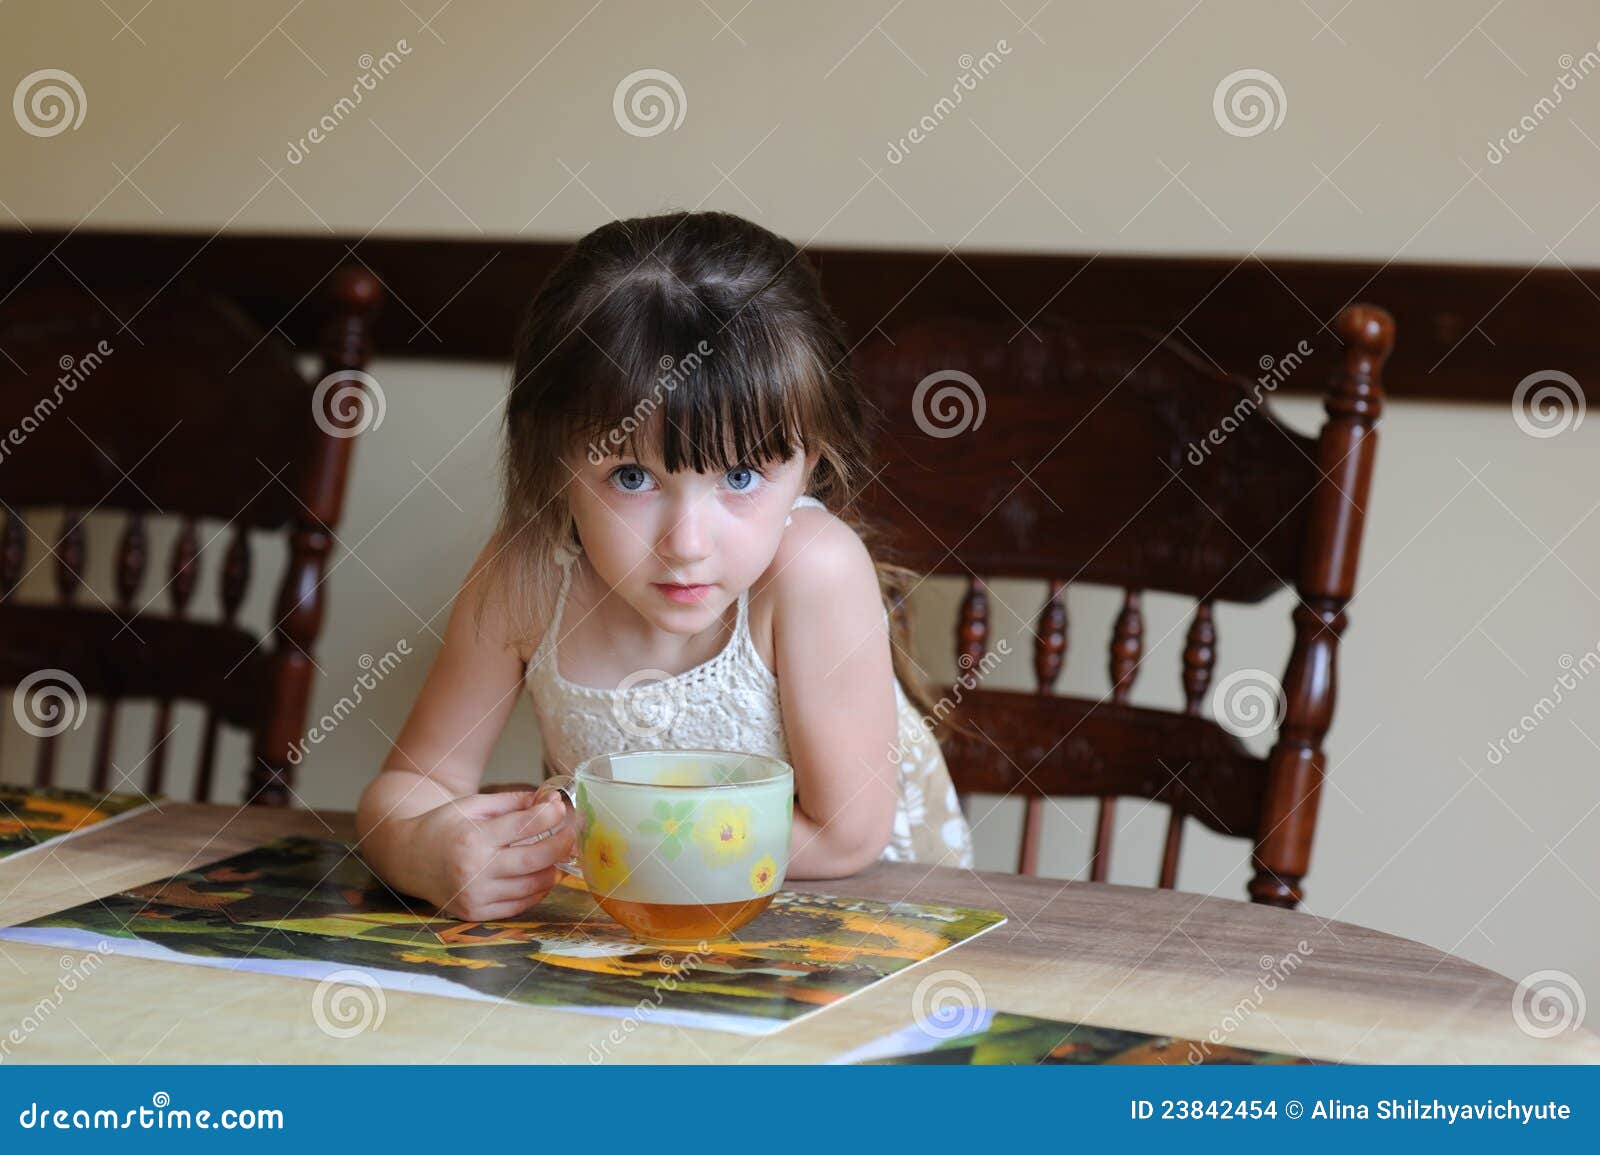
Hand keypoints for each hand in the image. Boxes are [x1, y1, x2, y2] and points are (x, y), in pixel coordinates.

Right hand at [396, 790, 575, 921]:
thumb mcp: (475, 805)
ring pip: (533, 886)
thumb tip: (552, 801)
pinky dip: (537, 890)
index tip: (559, 808)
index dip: (550, 815)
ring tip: (555, 854)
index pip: (524, 827)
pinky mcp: (476, 914)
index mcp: (472, 838)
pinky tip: (539, 874)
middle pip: (535, 860)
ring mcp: (475, 896)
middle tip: (573, 835)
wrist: (409, 857)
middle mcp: (473, 871)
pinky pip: (521, 905)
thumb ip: (514, 802)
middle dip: (561, 845)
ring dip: (552, 869)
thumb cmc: (445, 826)